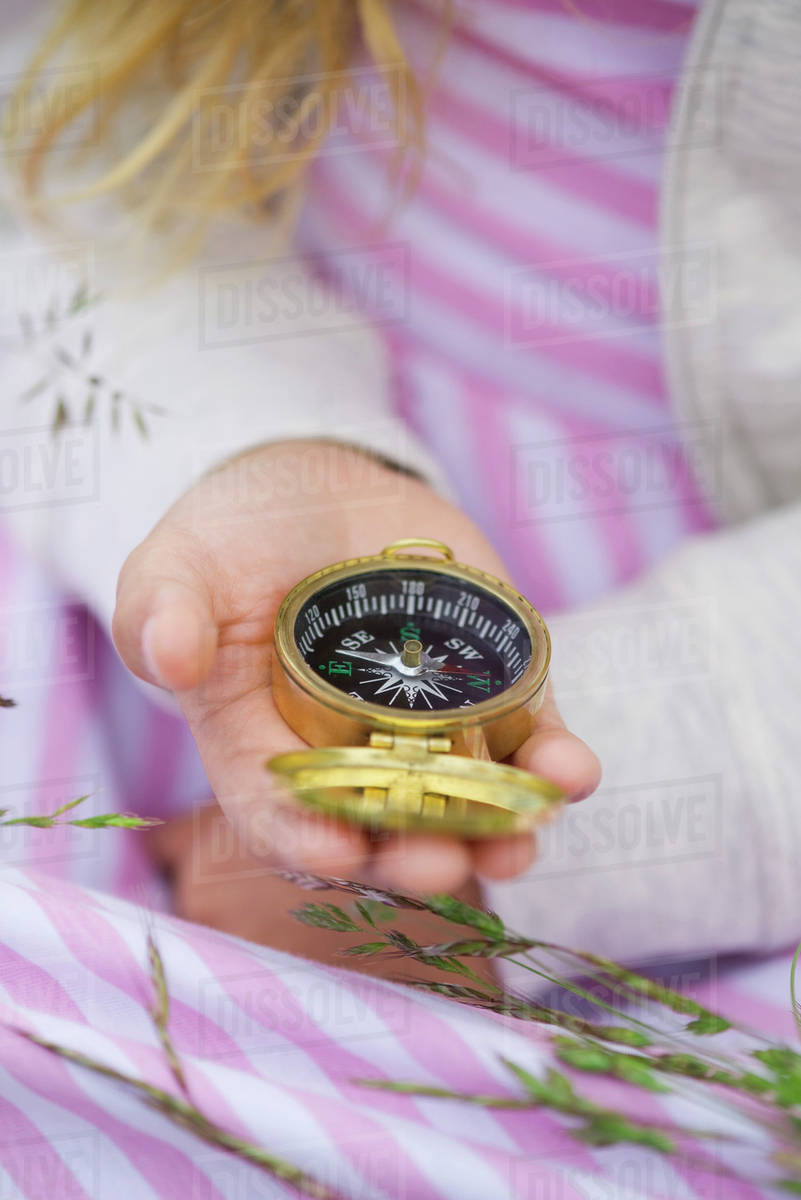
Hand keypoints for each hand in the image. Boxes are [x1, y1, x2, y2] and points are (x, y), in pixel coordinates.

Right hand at [113, 439, 599, 892]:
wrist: (315, 492)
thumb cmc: (229, 541)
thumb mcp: (178, 566)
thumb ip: (163, 612)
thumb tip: (170, 658)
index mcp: (258, 748)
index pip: (278, 810)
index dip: (307, 838)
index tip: (339, 850)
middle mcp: (345, 758)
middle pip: (381, 828)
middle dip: (414, 855)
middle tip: (444, 863)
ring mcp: (422, 731)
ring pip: (462, 803)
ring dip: (495, 832)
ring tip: (519, 844)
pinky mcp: (485, 691)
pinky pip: (523, 738)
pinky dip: (551, 760)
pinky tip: (572, 770)